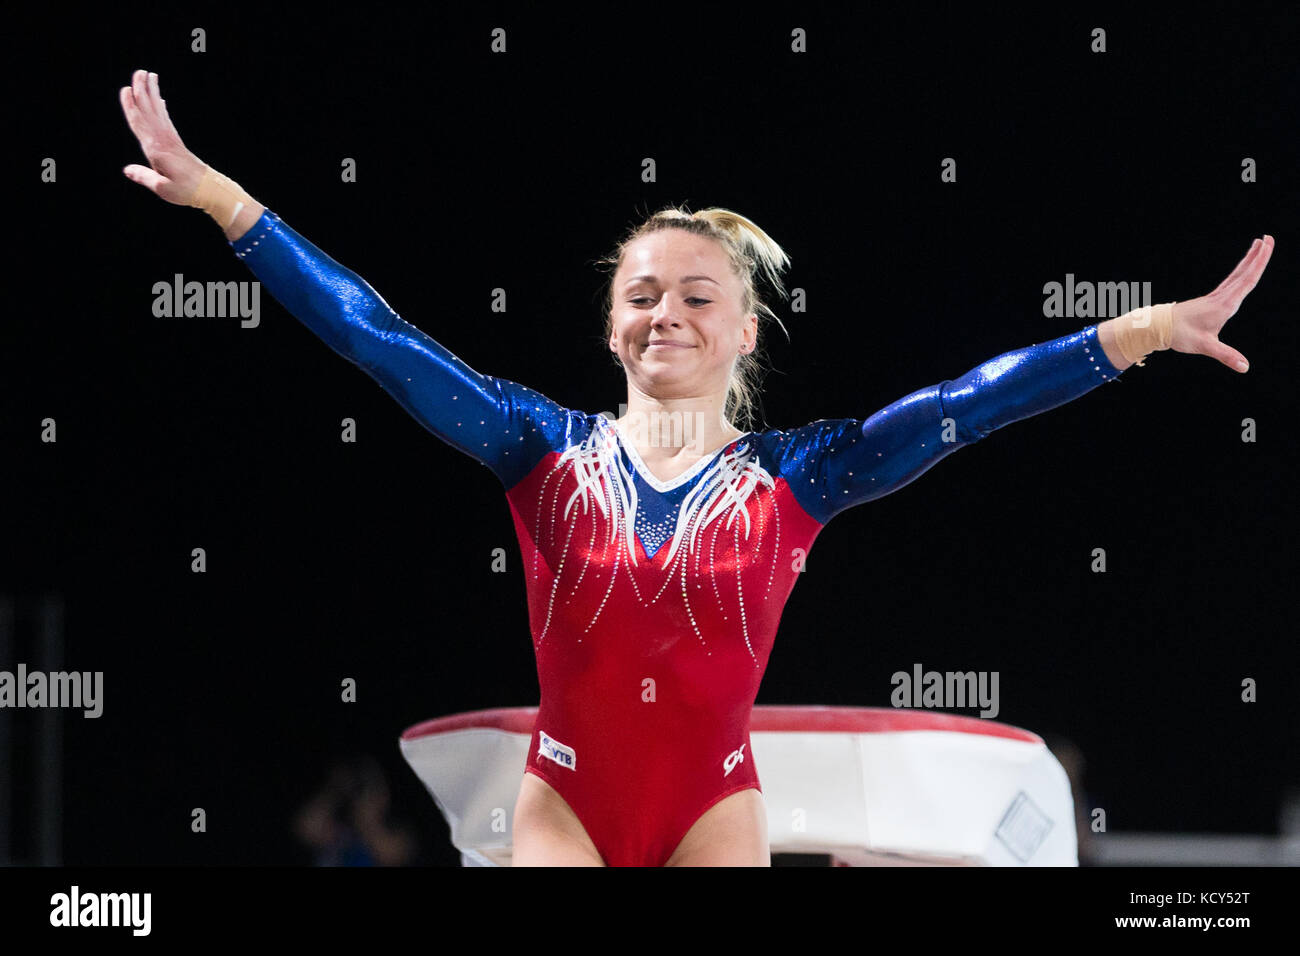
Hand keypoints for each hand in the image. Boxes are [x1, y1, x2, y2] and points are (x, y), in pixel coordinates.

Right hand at [119, 69, 205, 204]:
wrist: (210, 189)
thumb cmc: (187, 190)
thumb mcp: (164, 189)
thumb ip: (145, 177)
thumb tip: (127, 170)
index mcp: (157, 149)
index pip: (140, 123)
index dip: (131, 106)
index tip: (127, 89)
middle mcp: (163, 139)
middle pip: (149, 110)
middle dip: (143, 90)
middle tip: (140, 71)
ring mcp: (170, 139)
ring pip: (157, 110)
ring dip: (152, 93)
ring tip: (149, 76)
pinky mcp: (176, 141)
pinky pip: (165, 119)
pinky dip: (160, 107)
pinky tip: (160, 99)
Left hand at [1169, 235, 1273, 371]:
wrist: (1159, 327)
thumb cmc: (1180, 335)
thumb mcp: (1205, 346)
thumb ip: (1226, 355)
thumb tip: (1245, 367)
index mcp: (1224, 304)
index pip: (1247, 279)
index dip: (1259, 262)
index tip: (1266, 244)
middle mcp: (1222, 297)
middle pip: (1243, 272)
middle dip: (1258, 255)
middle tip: (1268, 237)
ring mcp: (1216, 298)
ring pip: (1237, 275)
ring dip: (1249, 260)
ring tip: (1259, 246)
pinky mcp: (1212, 301)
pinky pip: (1231, 282)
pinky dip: (1240, 272)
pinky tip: (1243, 271)